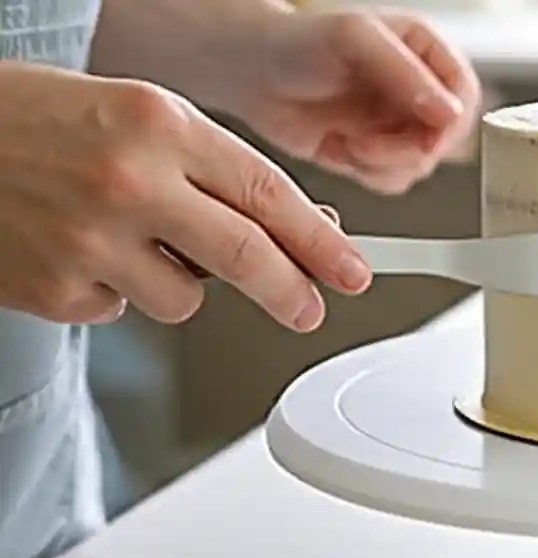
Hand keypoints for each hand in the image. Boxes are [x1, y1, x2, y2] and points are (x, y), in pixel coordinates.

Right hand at [0, 62, 369, 329]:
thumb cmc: (37, 122)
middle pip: (248, 257)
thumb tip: (299, 228)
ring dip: (177, 283)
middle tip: (311, 309)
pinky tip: (77, 250)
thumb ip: (215, 172)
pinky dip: (112, 289)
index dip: (320, 242)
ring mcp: (89, 240)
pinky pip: (120, 310)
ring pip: (185, 298)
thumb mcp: (139, 118)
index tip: (353, 270)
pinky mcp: (55, 289)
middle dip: (292, 292)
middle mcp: (128, 181)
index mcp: (159, 125)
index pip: (268, 194)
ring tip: (126, 238)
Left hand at [228, 9, 481, 194]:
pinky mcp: (377, 153)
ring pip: (422, 164)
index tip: (425, 135)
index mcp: (425, 52)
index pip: (465, 95)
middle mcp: (419, 90)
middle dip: (408, 149)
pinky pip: (395, 181)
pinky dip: (370, 175)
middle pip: (447, 138)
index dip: (449, 122)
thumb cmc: (296, 44)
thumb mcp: (355, 40)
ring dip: (384, 163)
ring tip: (350, 141)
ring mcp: (399, 124)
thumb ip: (407, 74)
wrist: (250, 75)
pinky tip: (343, 151)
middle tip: (370, 143)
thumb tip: (449, 112)